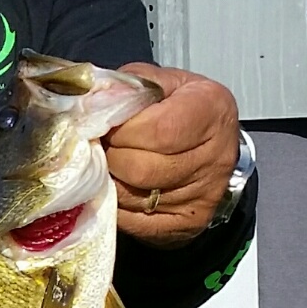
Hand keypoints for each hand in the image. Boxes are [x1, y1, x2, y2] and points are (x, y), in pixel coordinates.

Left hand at [107, 64, 239, 245]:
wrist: (206, 142)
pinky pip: (134, 221)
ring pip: (133, 197)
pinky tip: (119, 185)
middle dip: (111, 157)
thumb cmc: (174, 106)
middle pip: (142, 168)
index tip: (108, 126)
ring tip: (111, 163)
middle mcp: (217, 155)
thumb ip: (125, 87)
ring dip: (110, 180)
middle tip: (105, 147)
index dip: (121, 131)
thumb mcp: (157, 83)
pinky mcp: (189, 223)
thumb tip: (89, 103)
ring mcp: (205, 194)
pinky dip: (116, 205)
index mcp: (212, 109)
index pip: (157, 131)